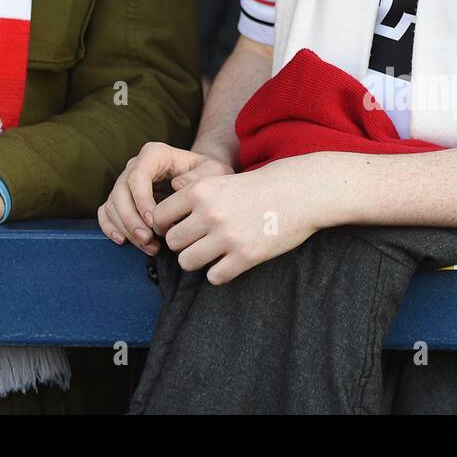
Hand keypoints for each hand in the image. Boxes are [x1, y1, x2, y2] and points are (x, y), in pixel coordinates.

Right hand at [98, 142, 232, 253]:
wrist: (202, 178)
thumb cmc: (208, 173)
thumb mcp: (214, 171)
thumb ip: (199, 177)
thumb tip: (177, 185)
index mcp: (155, 154)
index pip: (138, 175)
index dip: (141, 199)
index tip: (154, 221)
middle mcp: (136, 165)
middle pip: (121, 190)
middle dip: (131, 219)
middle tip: (148, 240)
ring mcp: (126, 181)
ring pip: (113, 203)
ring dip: (126, 228)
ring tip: (148, 246)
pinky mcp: (123, 198)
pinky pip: (106, 210)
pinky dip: (109, 226)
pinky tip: (122, 241)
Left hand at [152, 157, 321, 284]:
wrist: (296, 193)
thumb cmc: (255, 187)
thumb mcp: (219, 179)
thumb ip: (191, 191)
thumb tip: (162, 208)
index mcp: (200, 191)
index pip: (159, 216)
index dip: (165, 225)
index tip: (177, 227)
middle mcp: (210, 213)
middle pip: (172, 241)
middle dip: (182, 244)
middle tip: (197, 241)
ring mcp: (227, 236)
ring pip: (187, 262)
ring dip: (196, 260)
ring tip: (211, 253)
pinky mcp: (245, 256)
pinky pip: (214, 277)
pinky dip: (218, 273)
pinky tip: (229, 262)